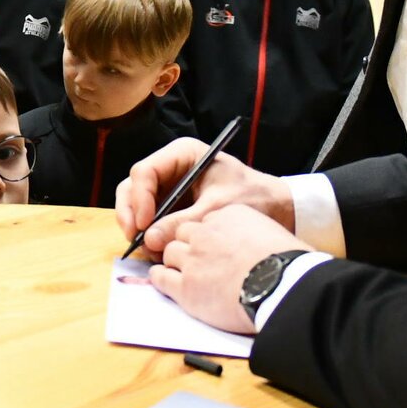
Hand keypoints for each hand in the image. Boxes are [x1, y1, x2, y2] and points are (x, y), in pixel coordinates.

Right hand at [114, 138, 294, 255]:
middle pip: (133, 187)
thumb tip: (149, 240)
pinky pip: (150, 220)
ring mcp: (168, 188)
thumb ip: (183, 223)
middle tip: (134, 238)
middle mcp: (170, 169)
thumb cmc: (252, 197)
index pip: (145, 172)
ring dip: (138, 227)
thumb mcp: (217, 209)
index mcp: (182, 155)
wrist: (275, 208)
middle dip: (130, 213)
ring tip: (149, 250)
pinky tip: (157, 252)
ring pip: (137, 204)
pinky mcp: (171, 208)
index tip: (143, 224)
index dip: (139, 198)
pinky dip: (150, 236)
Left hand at [149, 204, 304, 334]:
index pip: (206, 221)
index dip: (208, 236)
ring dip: (174, 262)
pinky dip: (161, 279)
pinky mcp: (185, 287)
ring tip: (184, 274)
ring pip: (169, 253)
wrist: (284, 287)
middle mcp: (206, 233)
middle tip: (195, 261)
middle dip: (187, 246)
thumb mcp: (273, 235)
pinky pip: (160, 277)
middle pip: (182, 234)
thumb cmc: (289, 264)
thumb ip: (255, 235)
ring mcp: (192, 259)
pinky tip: (167, 284)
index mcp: (230, 215)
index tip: (214, 247)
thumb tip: (256, 250)